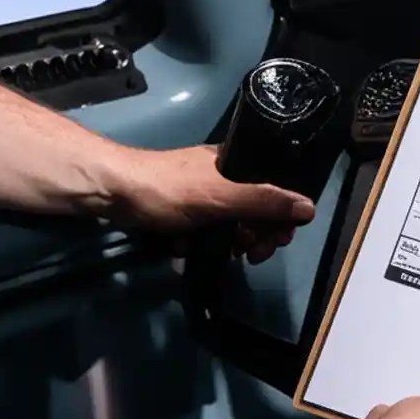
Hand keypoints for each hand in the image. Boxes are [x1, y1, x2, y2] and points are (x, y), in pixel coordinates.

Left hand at [104, 145, 315, 262]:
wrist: (110, 192)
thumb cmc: (168, 190)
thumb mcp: (220, 197)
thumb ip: (263, 202)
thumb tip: (309, 208)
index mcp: (237, 164)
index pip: (275, 191)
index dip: (280, 218)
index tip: (274, 242)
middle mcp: (223, 175)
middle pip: (254, 210)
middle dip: (254, 235)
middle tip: (248, 255)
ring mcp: (201, 193)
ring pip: (228, 223)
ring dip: (225, 241)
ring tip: (218, 252)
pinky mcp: (180, 210)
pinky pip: (201, 229)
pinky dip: (197, 241)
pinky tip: (185, 249)